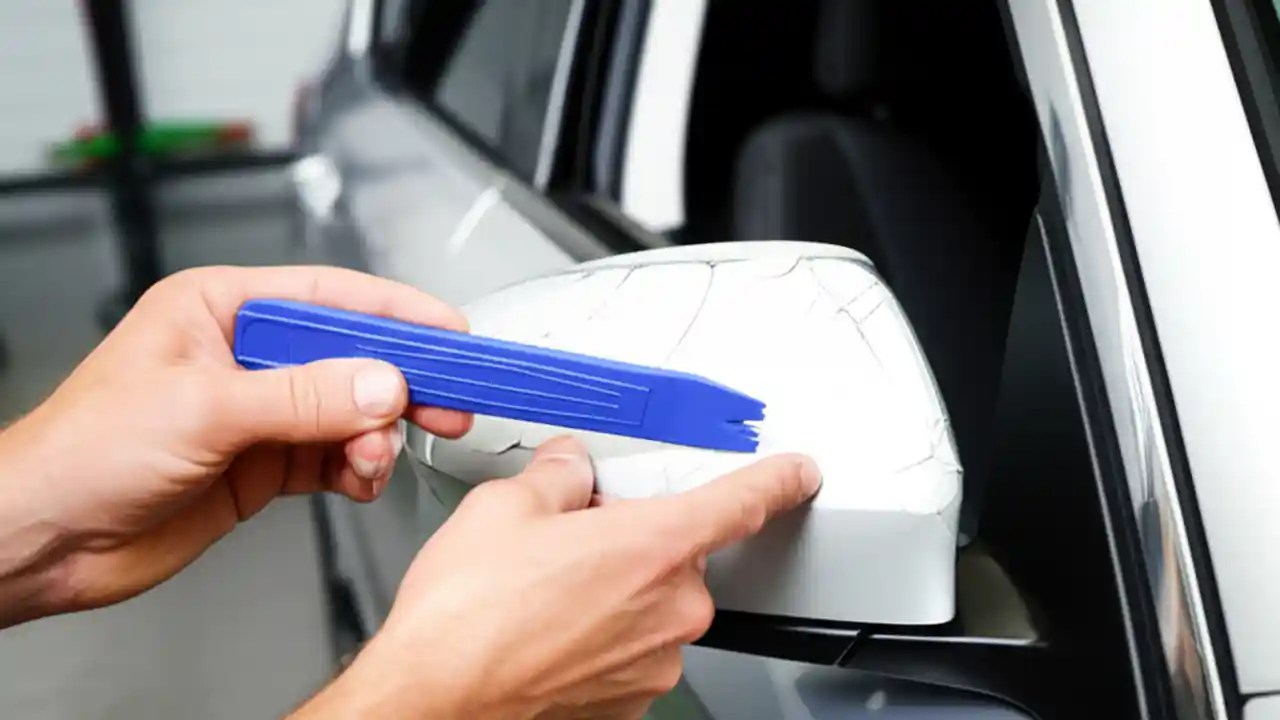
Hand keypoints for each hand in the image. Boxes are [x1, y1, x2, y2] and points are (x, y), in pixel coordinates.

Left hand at [0, 266, 470, 625]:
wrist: (47, 539)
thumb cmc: (85, 451)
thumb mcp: (202, 409)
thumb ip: (302, 397)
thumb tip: (381, 383)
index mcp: (221, 309)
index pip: (329, 296)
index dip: (396, 311)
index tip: (448, 332)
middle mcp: (246, 354)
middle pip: (350, 355)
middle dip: (401, 381)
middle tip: (449, 402)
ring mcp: (258, 411)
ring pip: (349, 411)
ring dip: (375, 435)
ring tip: (376, 457)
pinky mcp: (263, 462)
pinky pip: (334, 457)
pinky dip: (357, 469)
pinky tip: (360, 478)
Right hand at [295, 436, 820, 719]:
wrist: (433, 702)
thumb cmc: (465, 618)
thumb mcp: (505, 509)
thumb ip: (558, 478)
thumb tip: (569, 470)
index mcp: (654, 547)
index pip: (744, 502)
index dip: (777, 481)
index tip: (797, 473)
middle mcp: (670, 608)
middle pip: (678, 552)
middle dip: (635, 536)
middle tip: (573, 538)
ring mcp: (655, 662)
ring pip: (653, 602)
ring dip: (616, 588)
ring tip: (543, 592)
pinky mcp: (631, 701)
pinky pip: (633, 648)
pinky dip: (603, 633)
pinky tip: (547, 627)